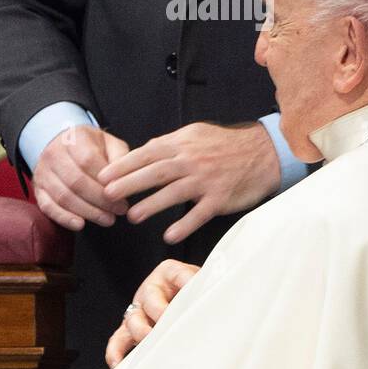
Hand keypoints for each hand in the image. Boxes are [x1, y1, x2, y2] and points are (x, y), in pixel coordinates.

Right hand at [32, 125, 130, 230]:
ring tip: (107, 219)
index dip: (106, 182)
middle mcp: (54, 154)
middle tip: (118, 211)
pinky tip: (80, 225)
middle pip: (76, 181)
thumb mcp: (108, 142)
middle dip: (100, 200)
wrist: (59, 143)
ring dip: (88, 212)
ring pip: (64, 196)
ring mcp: (43, 172)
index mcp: (73, 139)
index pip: (88, 161)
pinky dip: (63, 218)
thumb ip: (119, 157)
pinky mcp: (38, 189)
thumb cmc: (89, 146)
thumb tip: (124, 179)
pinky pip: (47, 206)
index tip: (123, 196)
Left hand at [97, 121, 281, 244]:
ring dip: (151, 205)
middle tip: (108, 194)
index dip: (124, 165)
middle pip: (155, 172)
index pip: (147, 153)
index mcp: (183, 143)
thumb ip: (170, 144)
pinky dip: (184, 224)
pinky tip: (169, 235)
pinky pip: (199, 214)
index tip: (104, 176)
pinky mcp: (220, 198)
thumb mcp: (196, 134)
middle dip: (129, 183)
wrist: (263, 152)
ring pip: (174, 193)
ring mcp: (206, 180)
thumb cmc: (226, 144)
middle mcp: (192, 161)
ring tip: (132, 216)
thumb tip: (143, 152)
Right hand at [105, 258, 199, 366]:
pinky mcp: (131, 329)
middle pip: (151, 299)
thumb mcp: (203, 284)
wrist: (187, 302)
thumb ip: (207, 290)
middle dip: (160, 313)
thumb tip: (216, 302)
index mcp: (171, 272)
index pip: (180, 275)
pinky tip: (118, 363)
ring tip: (149, 342)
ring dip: (141, 332)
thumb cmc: (196, 293)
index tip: (193, 295)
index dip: (186, 285)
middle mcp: (151, 289)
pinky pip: (119, 339)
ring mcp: (139, 309)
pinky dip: (116, 351)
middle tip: (170, 324)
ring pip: (133, 319)